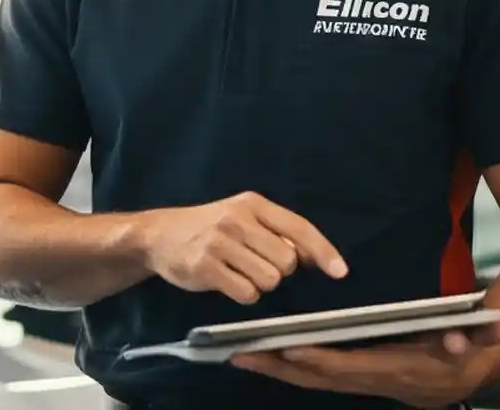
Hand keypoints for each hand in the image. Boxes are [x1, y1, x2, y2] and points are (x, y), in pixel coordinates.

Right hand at [140, 191, 347, 304]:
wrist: (159, 235)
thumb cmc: (210, 226)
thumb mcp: (243, 216)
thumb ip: (276, 232)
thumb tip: (313, 256)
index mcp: (253, 204)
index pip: (299, 228)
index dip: (323, 252)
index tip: (340, 272)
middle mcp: (238, 219)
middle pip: (287, 261)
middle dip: (279, 270)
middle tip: (257, 263)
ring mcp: (220, 243)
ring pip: (269, 280)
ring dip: (261, 284)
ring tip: (240, 272)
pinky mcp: (205, 268)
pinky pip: (246, 293)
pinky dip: (243, 294)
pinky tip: (228, 283)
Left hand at [230, 315, 499, 407]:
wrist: (481, 366)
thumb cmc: (479, 344)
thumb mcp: (489, 337)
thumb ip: (495, 332)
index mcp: (406, 372)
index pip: (357, 368)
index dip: (324, 361)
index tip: (291, 349)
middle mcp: (384, 383)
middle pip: (324, 380)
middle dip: (282, 369)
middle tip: (241, 354)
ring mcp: (371, 385)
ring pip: (316, 382)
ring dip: (279, 372)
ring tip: (240, 355)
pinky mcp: (363, 378)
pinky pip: (321, 377)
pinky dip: (293, 370)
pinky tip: (268, 358)